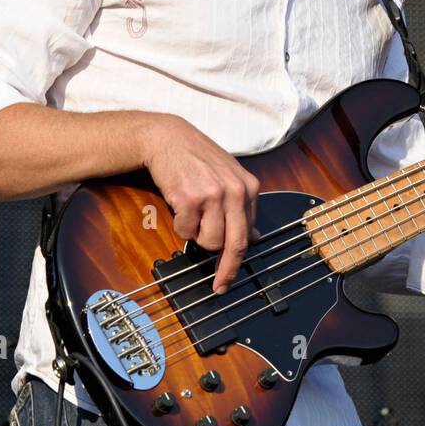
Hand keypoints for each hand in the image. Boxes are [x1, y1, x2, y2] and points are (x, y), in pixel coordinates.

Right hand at [140, 115, 260, 293]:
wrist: (168, 139)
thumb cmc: (199, 161)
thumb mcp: (229, 178)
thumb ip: (243, 208)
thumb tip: (256, 238)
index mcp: (249, 187)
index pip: (249, 234)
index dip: (239, 260)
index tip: (230, 277)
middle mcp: (235, 191)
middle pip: (235, 244)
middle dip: (226, 270)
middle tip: (220, 286)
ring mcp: (213, 195)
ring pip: (209, 242)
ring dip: (197, 236)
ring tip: (192, 214)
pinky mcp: (190, 198)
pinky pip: (186, 231)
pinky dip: (181, 225)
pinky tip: (180, 205)